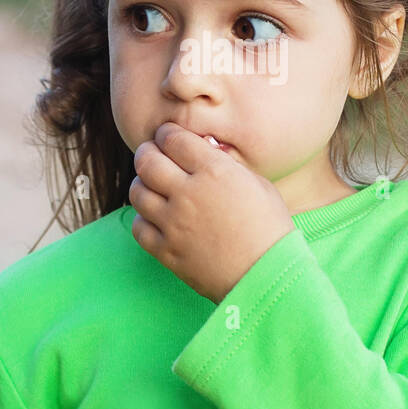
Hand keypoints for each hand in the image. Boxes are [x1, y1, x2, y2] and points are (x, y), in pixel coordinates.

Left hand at [129, 122, 294, 303]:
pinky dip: (143, 218)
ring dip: (142, 184)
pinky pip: (138, 226)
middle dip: (147, 152)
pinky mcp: (166, 251)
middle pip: (146, 160)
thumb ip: (226, 166)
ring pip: (137, 192)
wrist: (267, 275)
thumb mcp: (257, 184)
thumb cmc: (270, 228)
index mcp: (214, 171)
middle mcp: (188, 193)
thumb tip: (205, 154)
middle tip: (152, 154)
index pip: (173, 138)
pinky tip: (155, 217)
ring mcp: (174, 224)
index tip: (168, 136)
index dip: (166, 133)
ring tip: (152, 185)